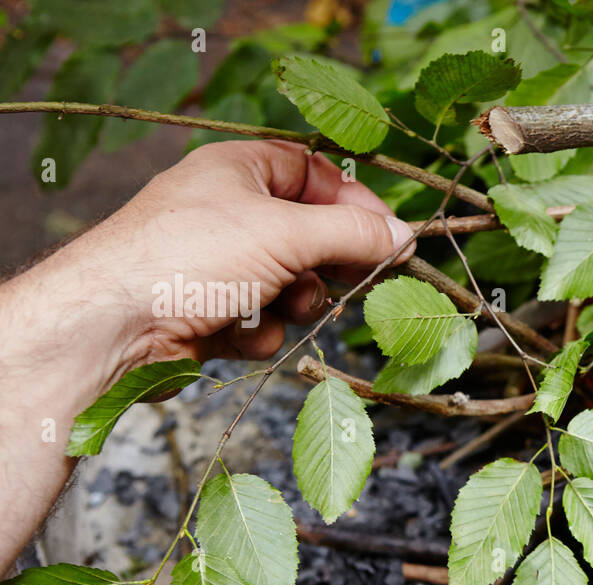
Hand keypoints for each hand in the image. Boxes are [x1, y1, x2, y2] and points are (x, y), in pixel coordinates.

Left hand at [3, 139, 414, 394]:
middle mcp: (228, 212)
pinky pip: (263, 319)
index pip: (316, 174)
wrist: (113, 325)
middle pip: (309, 234)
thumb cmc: (191, 257)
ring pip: (291, 284)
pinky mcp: (210, 312)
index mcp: (239, 170)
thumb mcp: (287, 234)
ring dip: (293, 302)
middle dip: (326, 264)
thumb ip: (354, 233)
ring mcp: (218, 264)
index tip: (391, 238)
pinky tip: (235, 331)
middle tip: (352, 279)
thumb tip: (404, 236)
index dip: (356, 204)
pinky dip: (259, 330)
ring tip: (273, 304)